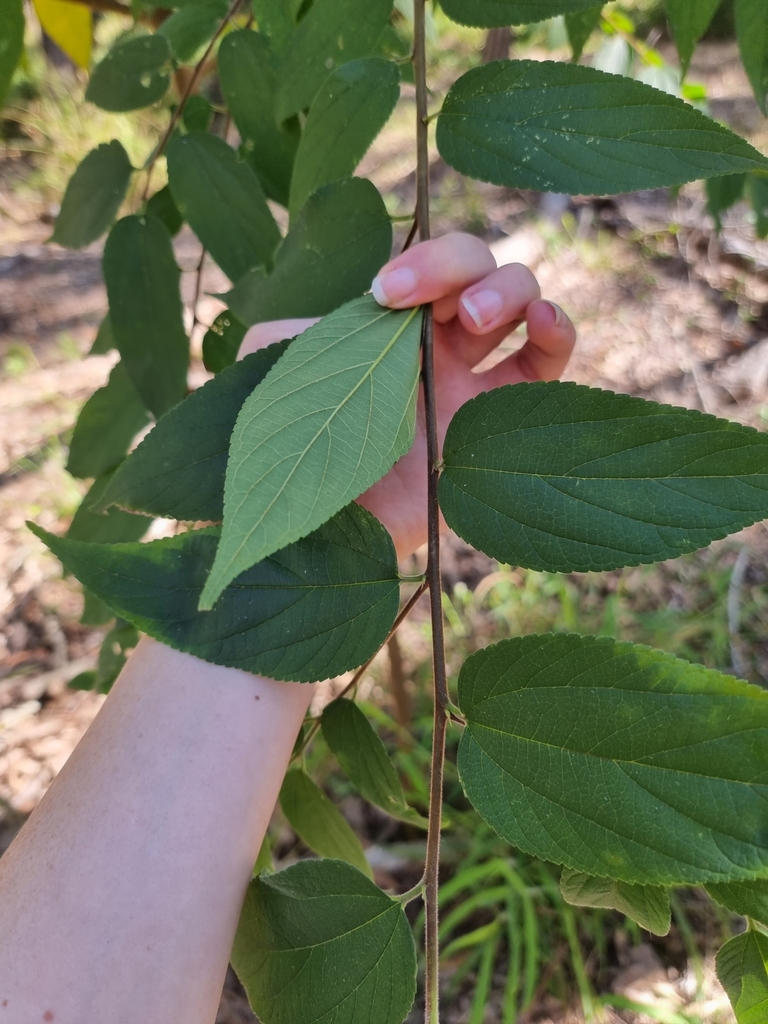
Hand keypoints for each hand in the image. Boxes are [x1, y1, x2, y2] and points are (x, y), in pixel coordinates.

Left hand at [239, 232, 575, 559]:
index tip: (385, 294)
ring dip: (510, 289)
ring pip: (522, 304)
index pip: (428, 266)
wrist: (314, 530)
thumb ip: (292, 324)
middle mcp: (435, 348)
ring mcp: (473, 385)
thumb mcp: (271, 371)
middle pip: (479, 270)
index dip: (422, 262)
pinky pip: (548, 370)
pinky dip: (558, 330)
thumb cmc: (286, 451)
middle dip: (459, 268)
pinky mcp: (502, 427)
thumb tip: (332, 308)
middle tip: (433, 309)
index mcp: (388, 328)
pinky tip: (544, 319)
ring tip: (475, 317)